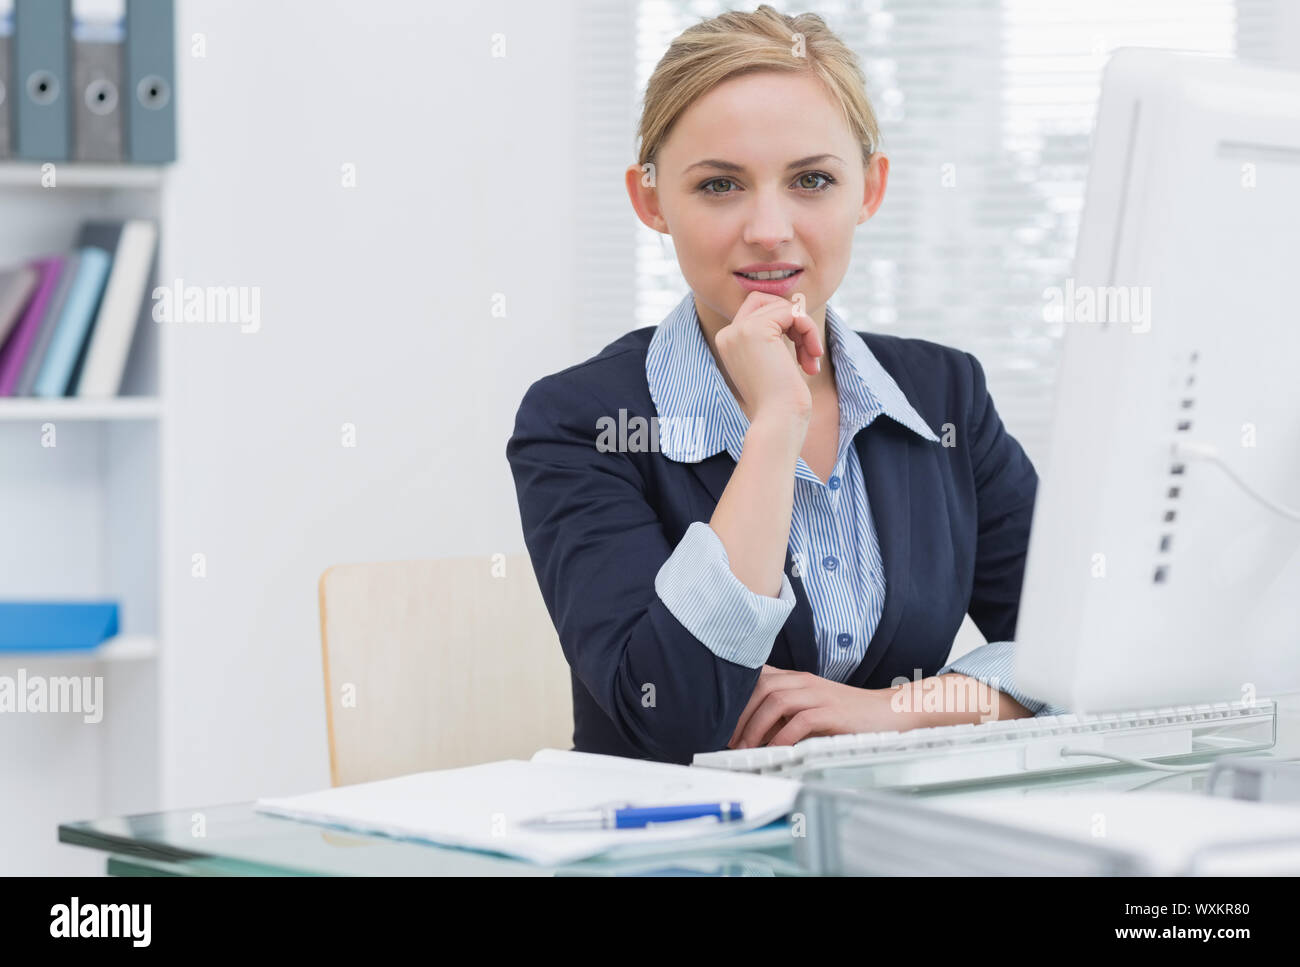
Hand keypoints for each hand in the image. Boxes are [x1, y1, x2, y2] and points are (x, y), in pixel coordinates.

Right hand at [714, 291, 822, 424]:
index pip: (756, 309)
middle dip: (793, 321)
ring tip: (811, 358)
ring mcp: (739, 330)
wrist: (778, 419)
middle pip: (766, 301)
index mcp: (727, 342)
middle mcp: (728, 333)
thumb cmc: (780, 399)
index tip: (800, 351)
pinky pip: (792, 312)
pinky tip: (812, 356)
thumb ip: (774, 335)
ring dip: (805, 330)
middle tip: (807, 351)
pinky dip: (808, 329)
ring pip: (783, 306)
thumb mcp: (772, 362)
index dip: (784, 323)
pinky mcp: (756, 329)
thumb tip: (794, 304)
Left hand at [728, 665, 914, 747]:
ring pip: (776, 700)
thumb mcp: (812, 707)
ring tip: (746, 747)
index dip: (737, 697)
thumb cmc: (848, 714)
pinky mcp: (832, 711)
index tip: (723, 721)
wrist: (888, 711)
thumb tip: (755, 733)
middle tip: (730, 739)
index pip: (758, 677)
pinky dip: (783, 736)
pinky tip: (775, 750)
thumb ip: (786, 714)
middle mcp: (805, 681)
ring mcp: (819, 694)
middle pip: (761, 687)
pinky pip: (800, 720)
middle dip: (740, 714)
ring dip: (756, 726)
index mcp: (797, 679)